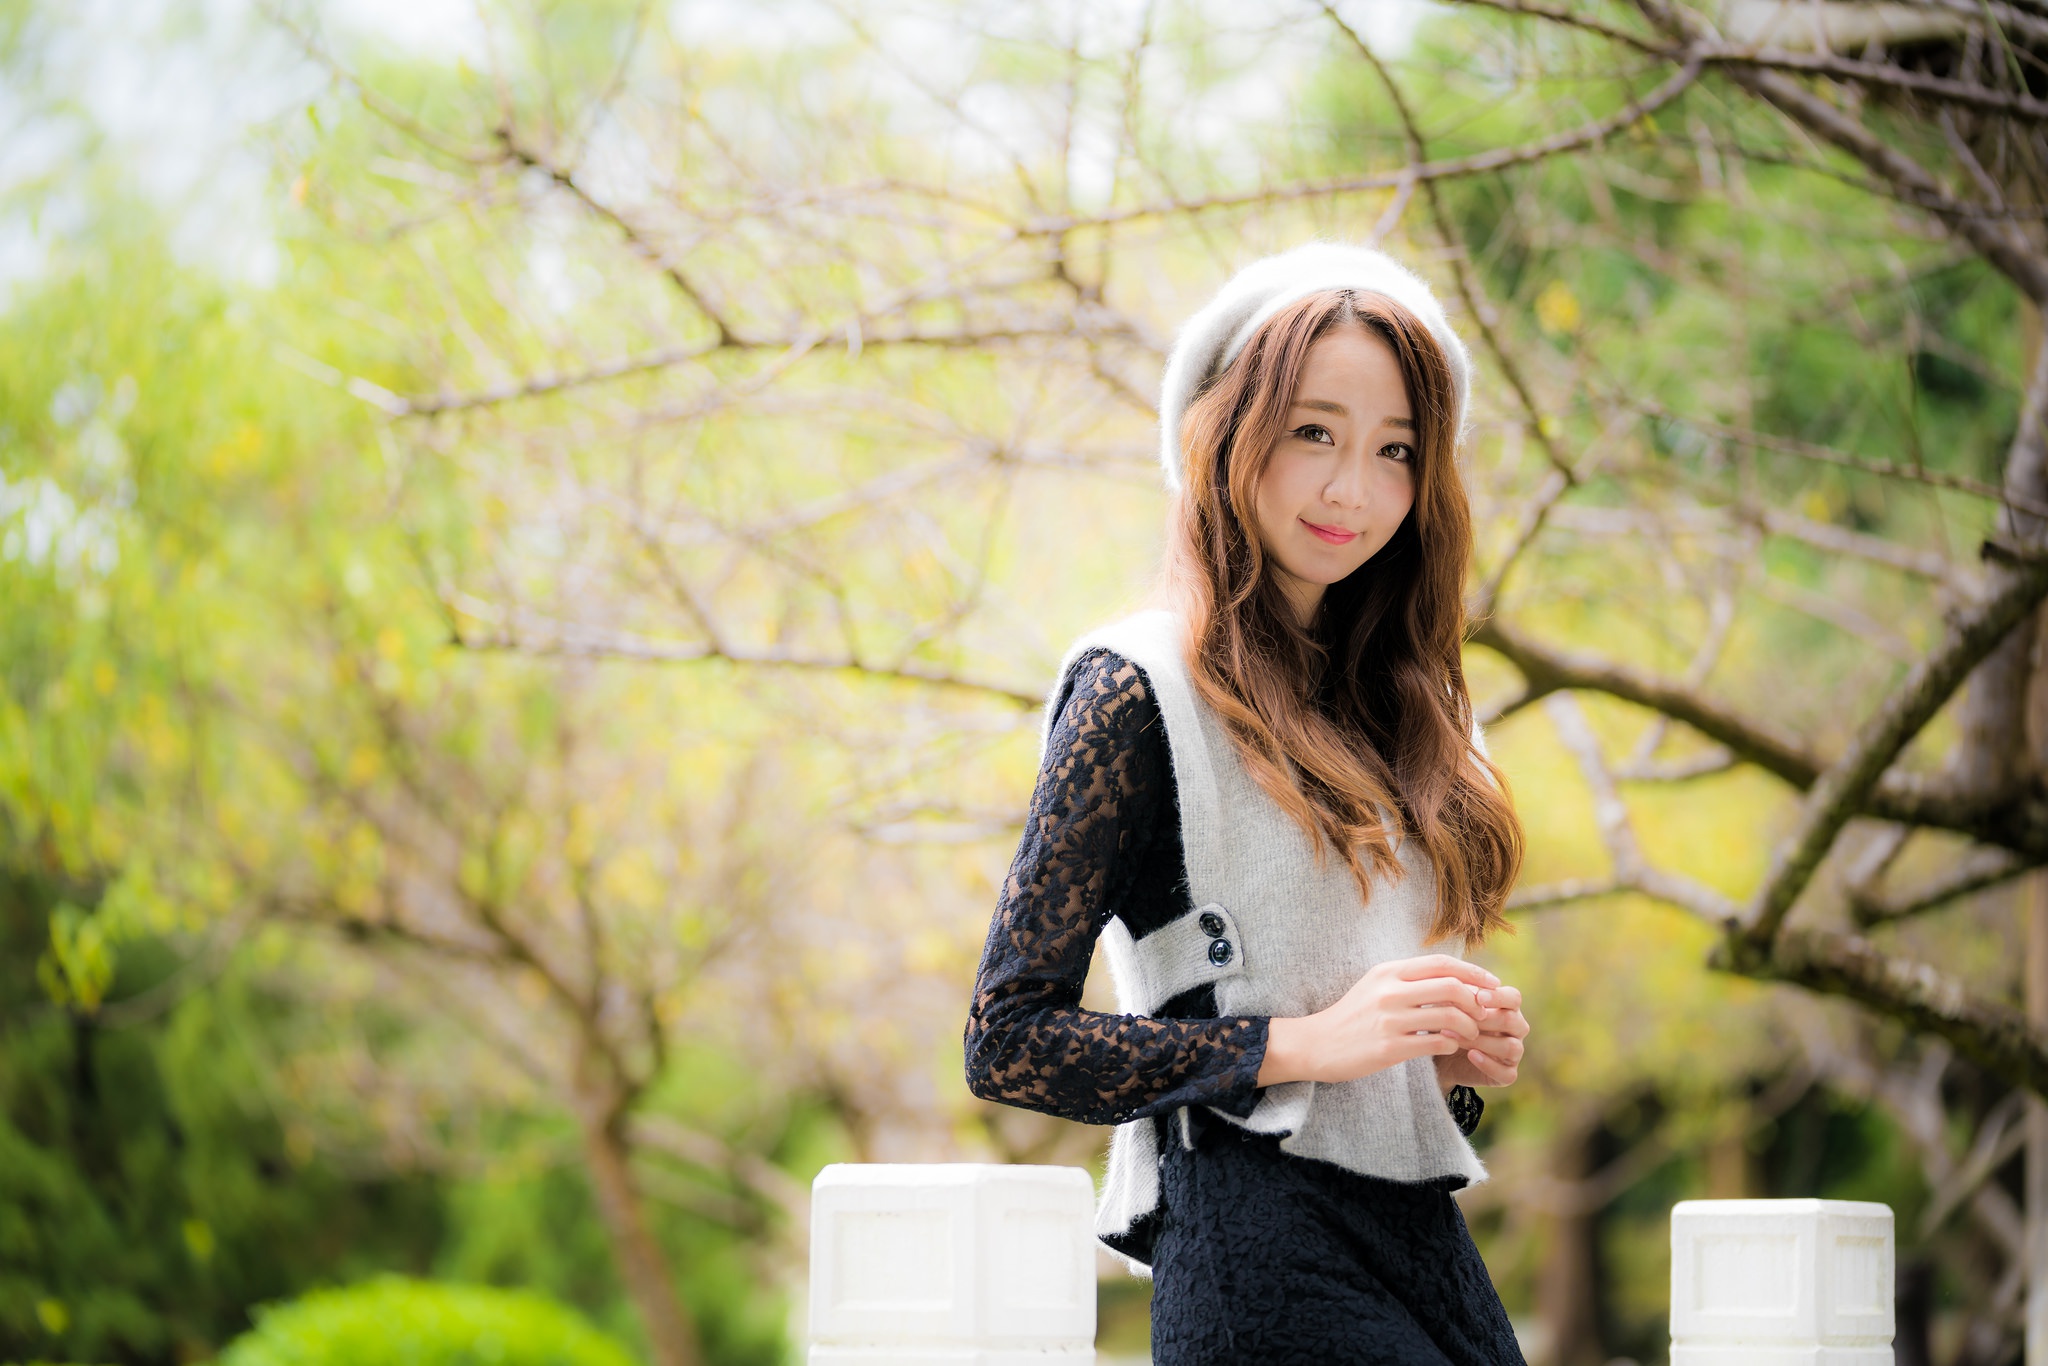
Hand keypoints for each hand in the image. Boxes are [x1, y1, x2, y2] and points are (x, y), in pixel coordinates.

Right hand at [1258, 954, 1499, 1086]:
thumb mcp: (1376, 986)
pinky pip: (1435, 1043)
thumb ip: (1409, 980)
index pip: (1441, 963)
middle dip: (1476, 1000)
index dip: (1473, 972)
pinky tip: (1450, 1047)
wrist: (1317, 1043)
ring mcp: (1389, 1019)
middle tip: (1484, 1013)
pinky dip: (1451, 1044)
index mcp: (1389, 972)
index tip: (1492, 984)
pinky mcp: (1389, 1048)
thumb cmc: (1353, 1016)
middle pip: (1450, 986)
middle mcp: (1389, 991)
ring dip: (1468, 1026)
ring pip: (1448, 1016)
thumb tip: (1452, 978)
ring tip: (1471, 1033)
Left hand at [1433, 983, 1527, 1090]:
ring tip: (1455, 1038)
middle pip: (1512, 1021)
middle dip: (1483, 1021)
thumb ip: (1457, 994)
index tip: (1478, 998)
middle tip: (1455, 1020)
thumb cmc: (1448, 1021)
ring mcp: (1515, 1052)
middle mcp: (1516, 1028)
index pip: (1514, 997)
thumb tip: (1463, 988)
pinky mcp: (1507, 1074)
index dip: (1498, 997)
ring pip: (1512, 1047)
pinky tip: (1471, 1055)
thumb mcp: (1449, 1005)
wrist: (1440, 1054)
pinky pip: (1507, 1073)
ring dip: (1482, 1042)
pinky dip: (1488, 1064)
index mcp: (1507, 1007)